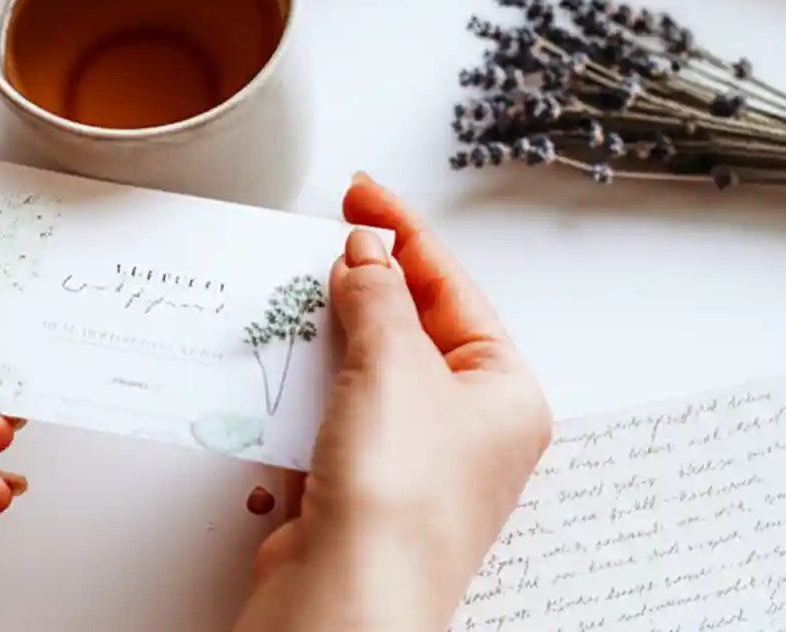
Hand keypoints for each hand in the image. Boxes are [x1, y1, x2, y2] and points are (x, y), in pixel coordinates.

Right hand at [235, 174, 550, 630]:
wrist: (344, 601)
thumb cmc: (399, 502)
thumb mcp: (394, 366)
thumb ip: (378, 298)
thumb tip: (368, 254)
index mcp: (504, 392)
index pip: (453, 288)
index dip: (404, 233)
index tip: (362, 195)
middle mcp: (466, 428)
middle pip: (411, 327)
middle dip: (363, 285)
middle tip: (323, 239)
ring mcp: (412, 460)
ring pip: (367, 371)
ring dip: (328, 335)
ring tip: (292, 295)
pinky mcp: (361, 485)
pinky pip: (334, 413)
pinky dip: (308, 385)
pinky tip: (281, 363)